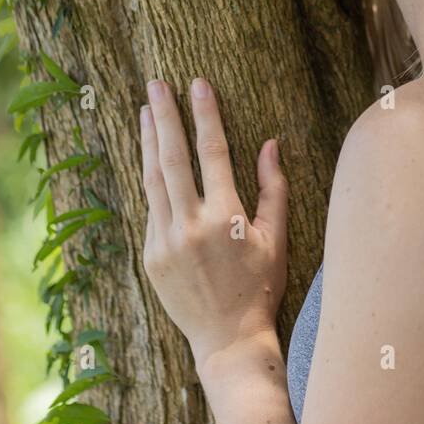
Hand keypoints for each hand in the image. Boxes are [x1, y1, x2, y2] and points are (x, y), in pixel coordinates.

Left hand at [139, 77, 287, 372]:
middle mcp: (191, 226)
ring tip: (146, 111)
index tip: (198, 85)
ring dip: (149, 141)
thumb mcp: (277, 237)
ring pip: (153, 178)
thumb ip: (274, 188)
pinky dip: (150, 178)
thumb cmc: (261, 287)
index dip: (205, 115)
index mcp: (226, 218)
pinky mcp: (150, 256)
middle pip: (173, 157)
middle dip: (166, 116)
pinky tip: (149, 157)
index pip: (212, 152)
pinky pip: (150, 207)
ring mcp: (165, 242)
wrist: (228, 339)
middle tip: (157, 85)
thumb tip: (270, 144)